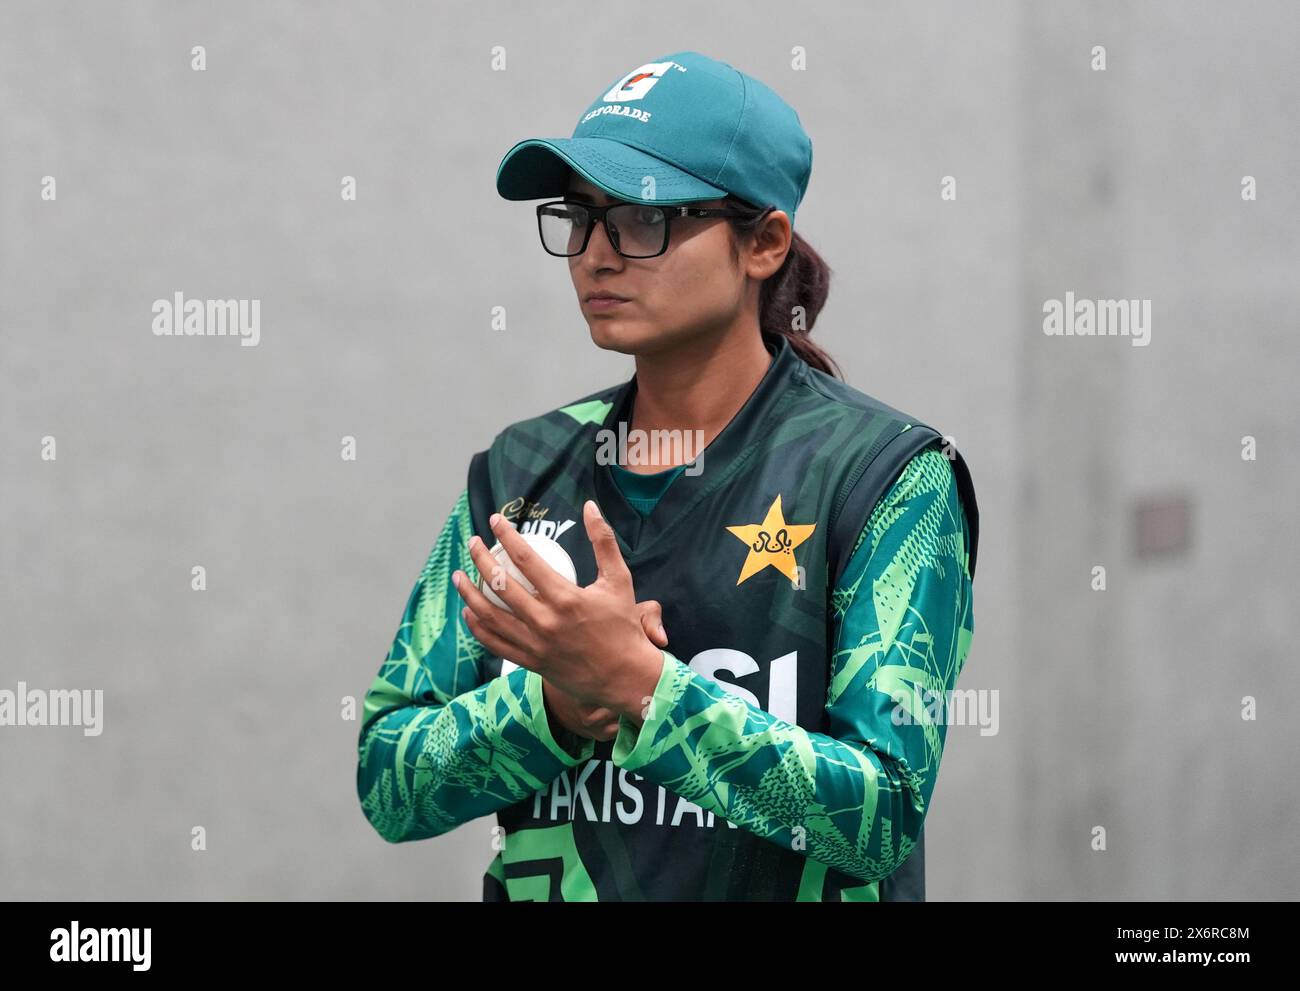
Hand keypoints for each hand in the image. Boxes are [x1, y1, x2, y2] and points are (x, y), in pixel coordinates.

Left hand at [452, 501, 665, 721]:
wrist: (625, 677)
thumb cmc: (623, 626)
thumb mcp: (619, 579)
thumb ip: (603, 541)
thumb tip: (589, 507)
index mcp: (566, 598)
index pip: (526, 558)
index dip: (506, 535)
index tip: (495, 521)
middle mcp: (546, 622)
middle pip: (501, 584)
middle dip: (481, 559)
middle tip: (473, 543)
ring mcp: (535, 645)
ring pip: (490, 616)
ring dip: (469, 594)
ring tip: (459, 576)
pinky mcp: (531, 662)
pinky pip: (496, 643)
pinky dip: (478, 627)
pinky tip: (470, 612)